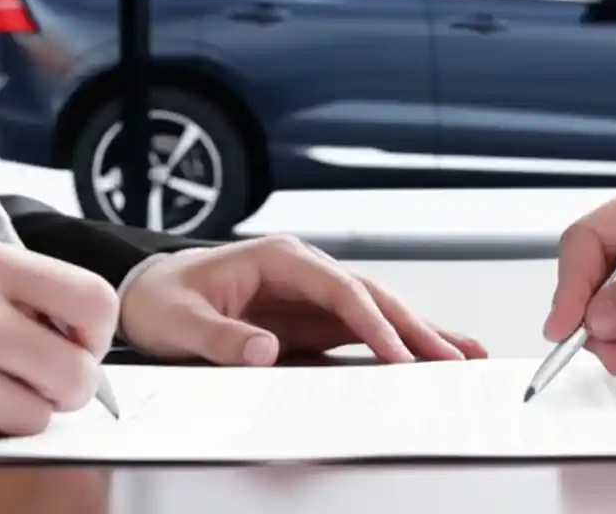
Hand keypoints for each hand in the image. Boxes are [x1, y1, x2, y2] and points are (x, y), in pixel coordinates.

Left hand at [119, 235, 486, 364]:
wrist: (149, 293)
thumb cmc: (163, 298)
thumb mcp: (180, 319)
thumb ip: (221, 335)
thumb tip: (266, 351)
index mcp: (279, 257)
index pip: (339, 288)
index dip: (372, 322)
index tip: (398, 355)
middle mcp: (305, 270)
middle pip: (372, 296)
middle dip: (415, 327)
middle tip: (455, 358)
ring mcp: (312, 295)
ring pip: (377, 311)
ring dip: (419, 333)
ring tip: (465, 356)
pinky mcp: (312, 319)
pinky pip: (362, 332)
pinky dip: (396, 344)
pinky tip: (427, 358)